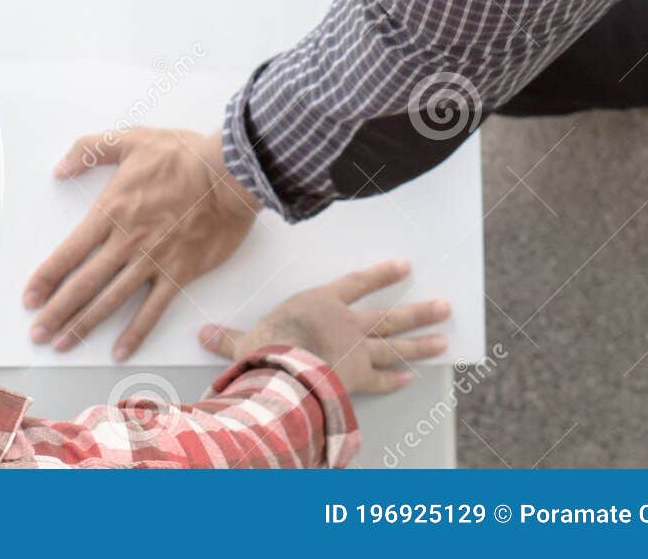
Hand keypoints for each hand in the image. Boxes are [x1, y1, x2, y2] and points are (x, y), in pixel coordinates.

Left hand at [25, 127, 257, 360]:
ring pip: (110, 301)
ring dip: (84, 325)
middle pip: (83, 284)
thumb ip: (89, 149)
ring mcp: (152, 261)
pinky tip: (119, 350)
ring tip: (63, 344)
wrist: (229, 175)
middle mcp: (126, 242)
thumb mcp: (130, 139)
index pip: (68, 252)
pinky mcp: (179, 273)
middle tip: (38, 333)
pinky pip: (153, 310)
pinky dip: (135, 332)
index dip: (46, 278)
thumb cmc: (184, 156)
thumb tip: (60, 167)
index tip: (30, 297)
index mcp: (111, 212)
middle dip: (56, 312)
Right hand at [199, 259, 449, 394]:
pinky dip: (395, 379)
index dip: (381, 274)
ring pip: (395, 344)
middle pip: (390, 316)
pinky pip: (381, 378)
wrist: (281, 373)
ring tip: (443, 338)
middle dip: (419, 310)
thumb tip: (202, 335)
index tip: (404, 267)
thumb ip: (228, 339)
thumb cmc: (264, 349)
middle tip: (445, 306)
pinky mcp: (357, 378)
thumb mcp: (243, 340)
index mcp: (320, 304)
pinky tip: (409, 378)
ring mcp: (356, 351)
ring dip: (421, 342)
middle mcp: (346, 324)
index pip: (357, 284)